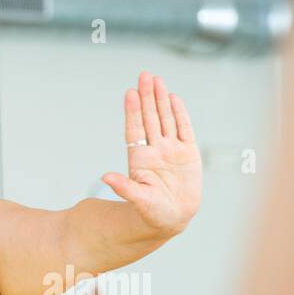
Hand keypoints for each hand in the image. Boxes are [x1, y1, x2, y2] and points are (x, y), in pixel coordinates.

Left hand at [101, 71, 201, 235]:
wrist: (173, 219)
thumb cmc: (151, 214)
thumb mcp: (138, 201)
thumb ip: (124, 188)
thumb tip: (105, 177)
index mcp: (140, 160)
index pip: (135, 130)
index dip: (133, 112)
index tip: (129, 93)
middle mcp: (154, 151)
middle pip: (150, 119)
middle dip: (147, 97)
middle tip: (144, 75)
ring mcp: (171, 150)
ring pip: (166, 119)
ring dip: (161, 100)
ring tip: (156, 79)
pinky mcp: (188, 153)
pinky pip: (184, 129)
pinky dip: (179, 113)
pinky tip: (173, 98)